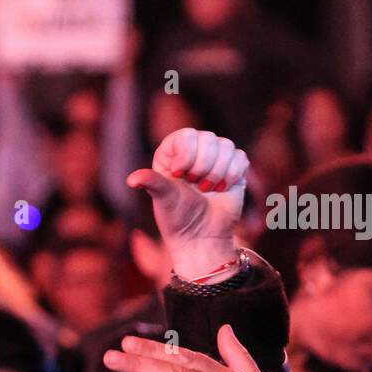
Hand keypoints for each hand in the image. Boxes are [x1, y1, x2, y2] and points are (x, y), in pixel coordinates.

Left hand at [127, 128, 248, 280]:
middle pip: (208, 138)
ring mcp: (215, 158)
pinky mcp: (234, 167)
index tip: (180, 176)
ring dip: (218, 172)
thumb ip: (152, 183)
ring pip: (226, 146)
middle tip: (196, 186)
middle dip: (203, 166)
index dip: (186, 154)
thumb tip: (131, 181)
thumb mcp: (163, 198)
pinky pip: (240, 157)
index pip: (185, 135)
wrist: (202, 236)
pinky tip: (221, 189)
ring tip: (207, 189)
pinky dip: (232, 175)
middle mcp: (194, 152)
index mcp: (172, 154)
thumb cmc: (178, 217)